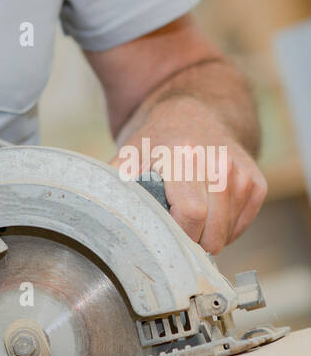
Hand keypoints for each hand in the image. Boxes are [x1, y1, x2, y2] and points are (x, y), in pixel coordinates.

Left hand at [110, 99, 267, 253]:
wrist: (195, 113)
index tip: (163, 236)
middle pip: (212, 231)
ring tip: (189, 220)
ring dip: (209, 237)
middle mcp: (217, 161)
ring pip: (228, 232)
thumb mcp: (130, 155)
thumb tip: (98, 216)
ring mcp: (240, 171)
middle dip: (192, 242)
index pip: (191, 214)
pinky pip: (243, 225)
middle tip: (174, 232)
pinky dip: (226, 229)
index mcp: (182, 155)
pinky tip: (209, 213)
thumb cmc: (157, 142)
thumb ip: (114, 184)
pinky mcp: (256, 181)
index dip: (178, 234)